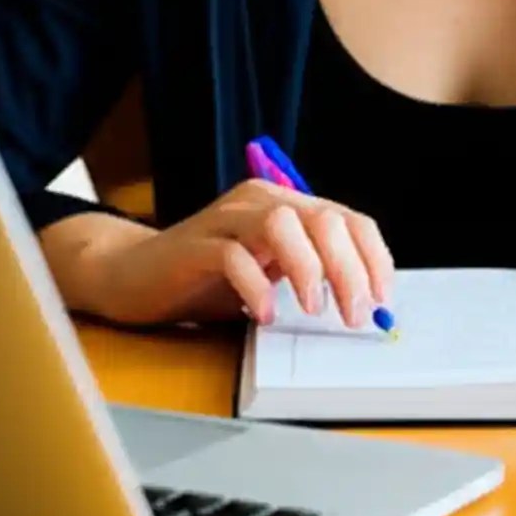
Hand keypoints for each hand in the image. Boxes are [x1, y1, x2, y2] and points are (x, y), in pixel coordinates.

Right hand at [91, 179, 393, 326]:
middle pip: (324, 220)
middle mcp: (263, 201)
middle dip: (349, 270)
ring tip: (313, 308)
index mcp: (290, 206)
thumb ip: (315, 278)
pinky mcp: (195, 244)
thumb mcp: (274, 276)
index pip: (350, 220)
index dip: (373, 260)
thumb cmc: (210, 279)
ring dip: (307, 269)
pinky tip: (263, 314)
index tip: (382, 301)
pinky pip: (233, 255)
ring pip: (283, 224)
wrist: (133, 274)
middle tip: (354, 314)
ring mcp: (227, 218)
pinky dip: (256, 287)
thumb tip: (365, 305)